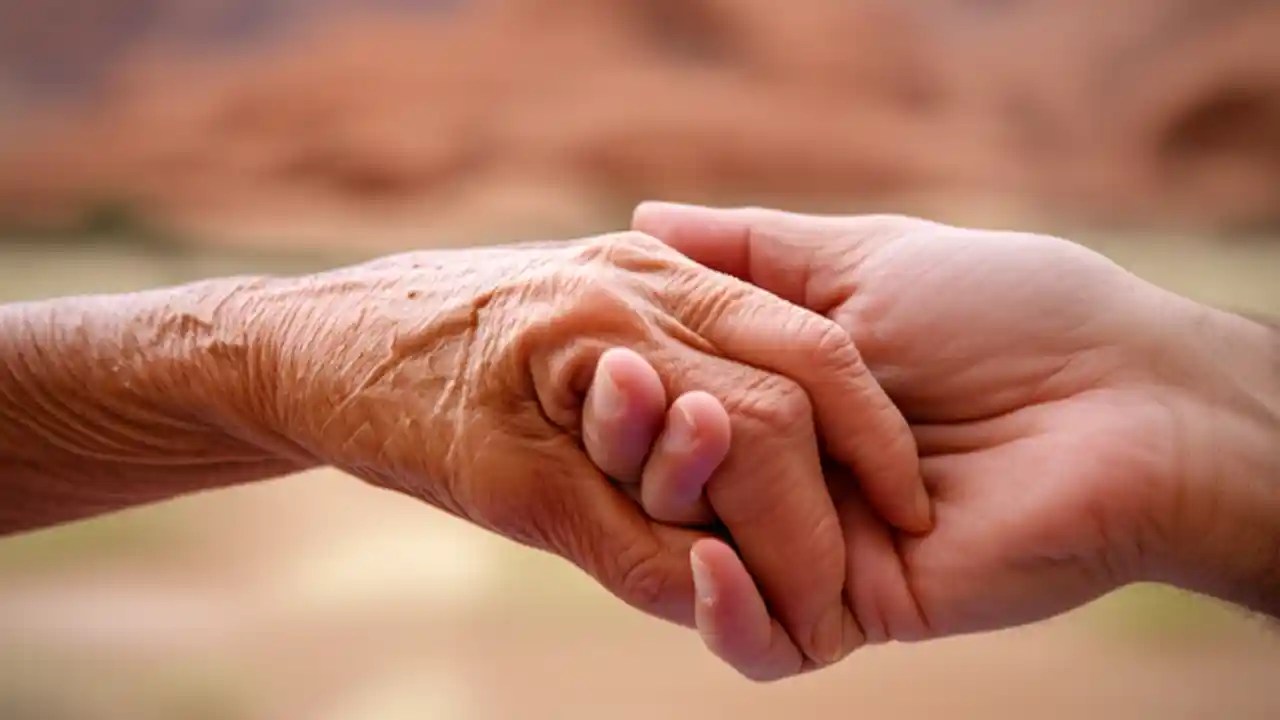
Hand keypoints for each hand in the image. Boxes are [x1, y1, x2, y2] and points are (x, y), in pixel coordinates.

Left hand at [238, 231, 926, 665]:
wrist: (326, 338)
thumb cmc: (398, 414)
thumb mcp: (512, 502)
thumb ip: (627, 547)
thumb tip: (726, 601)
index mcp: (607, 329)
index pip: (761, 432)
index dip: (804, 532)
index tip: (829, 608)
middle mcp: (641, 276)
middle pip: (795, 377)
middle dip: (844, 482)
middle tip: (857, 574)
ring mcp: (643, 260)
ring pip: (789, 337)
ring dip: (840, 425)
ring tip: (870, 504)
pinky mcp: (637, 270)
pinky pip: (747, 320)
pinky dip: (791, 386)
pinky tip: (806, 439)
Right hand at [600, 204, 1279, 677]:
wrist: (1124, 396)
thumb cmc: (1008, 312)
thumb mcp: (861, 261)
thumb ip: (751, 250)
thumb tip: (643, 216)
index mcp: (787, 395)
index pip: (671, 411)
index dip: (628, 393)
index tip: (601, 357)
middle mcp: (796, 474)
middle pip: (674, 492)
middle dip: (637, 452)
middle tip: (622, 401)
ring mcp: (825, 546)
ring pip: (705, 569)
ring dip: (670, 523)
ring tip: (665, 463)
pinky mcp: (865, 609)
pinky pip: (771, 643)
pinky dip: (727, 617)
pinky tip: (709, 566)